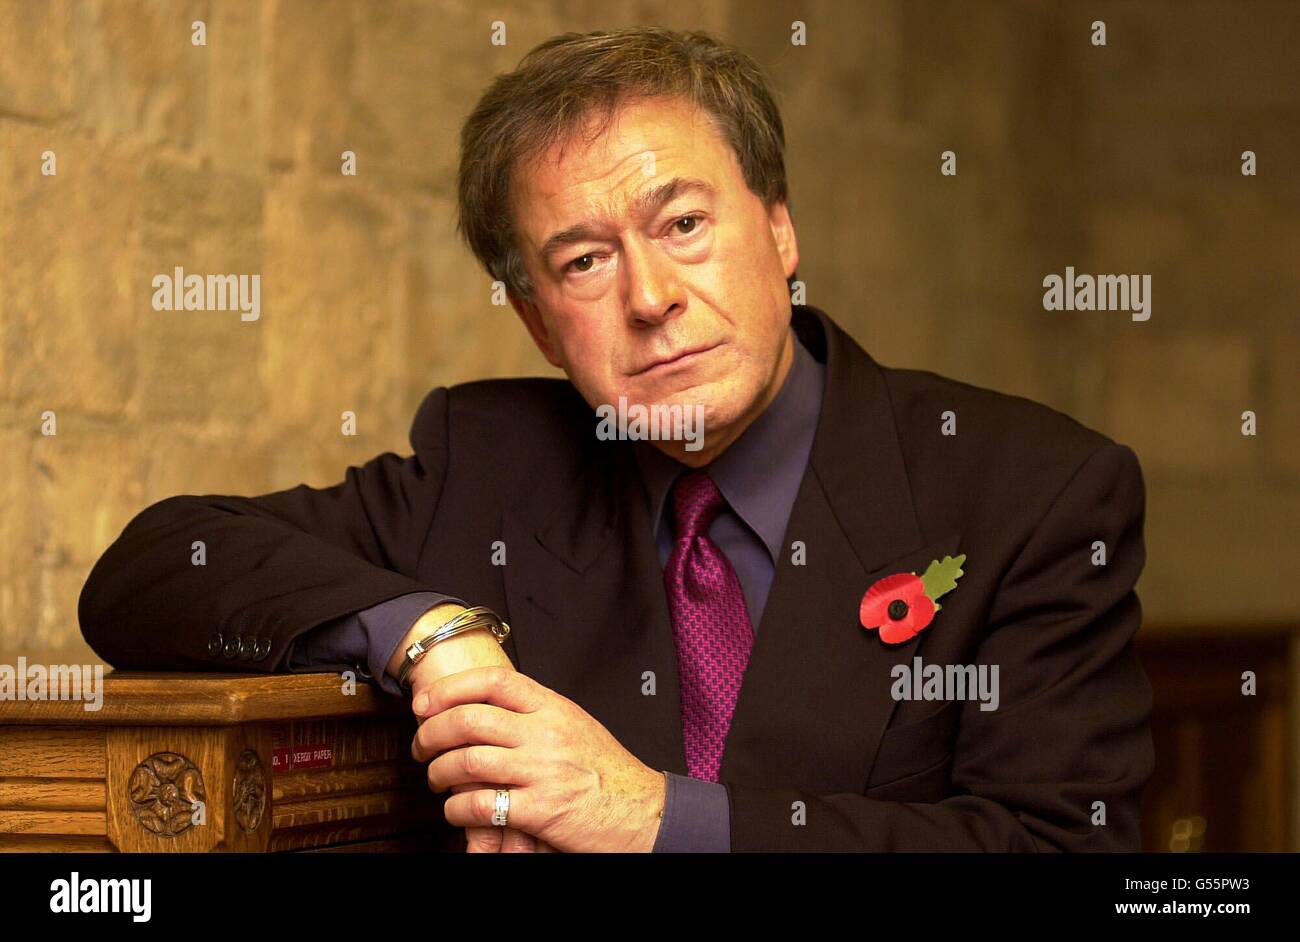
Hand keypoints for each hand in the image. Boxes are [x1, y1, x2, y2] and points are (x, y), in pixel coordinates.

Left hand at [411, 666, 666, 851]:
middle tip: (422, 744)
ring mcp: (542, 771)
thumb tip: (488, 705)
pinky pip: (480, 804)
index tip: (427, 701)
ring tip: (436, 779)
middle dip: (431, 732)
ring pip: (468, 761)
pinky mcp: (539, 810)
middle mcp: (546, 734)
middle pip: (470, 719)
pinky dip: (456, 808)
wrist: (642, 813)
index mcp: (554, 708)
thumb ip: (537, 713)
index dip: (451, 688)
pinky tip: (456, 809)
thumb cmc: (609, 773)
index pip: (494, 680)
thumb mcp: (576, 726)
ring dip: (439, 771)